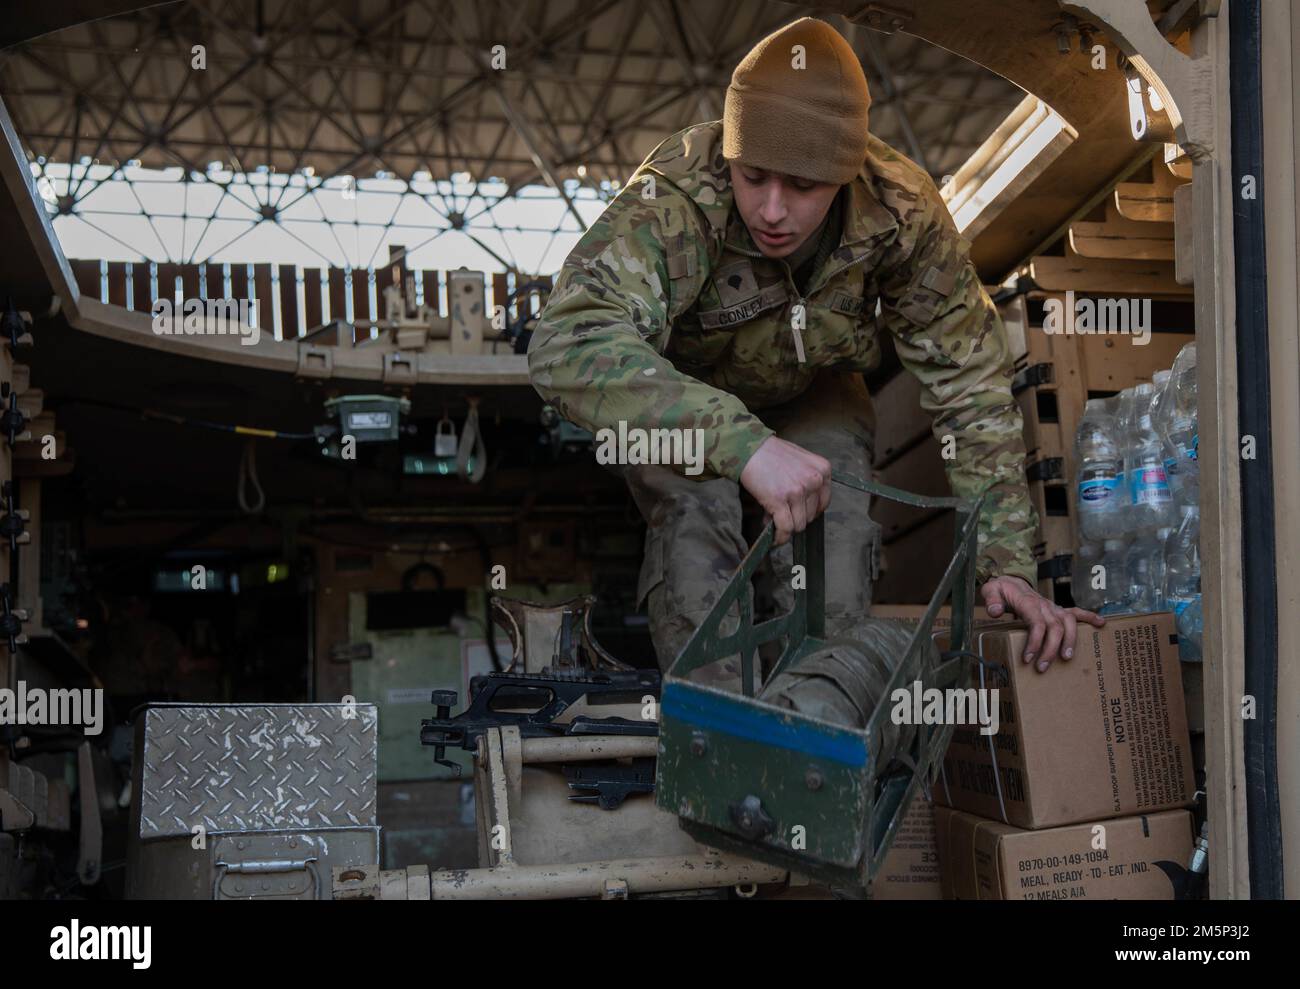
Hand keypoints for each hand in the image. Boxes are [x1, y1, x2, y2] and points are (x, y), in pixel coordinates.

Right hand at [738, 436, 831, 545]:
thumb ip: (807, 480)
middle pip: (811, 516)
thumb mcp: (800, 460)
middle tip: (781, 513)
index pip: (824, 502)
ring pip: (798, 525)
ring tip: (773, 518)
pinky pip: (785, 528)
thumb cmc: (771, 453)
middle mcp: (814, 480)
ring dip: (786, 527)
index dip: (809, 511)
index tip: (799, 513)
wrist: (748, 448)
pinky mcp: (780, 501)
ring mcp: (798, 491)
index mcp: (823, 470)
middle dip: (796, 517)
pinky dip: (780, 537)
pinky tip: (775, 537)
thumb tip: (801, 510)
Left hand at [980, 575, 1104, 672]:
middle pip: (1055, 627)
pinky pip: (1077, 612)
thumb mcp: (991, 590)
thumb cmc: (1001, 590)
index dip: (1035, 642)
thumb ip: (991, 600)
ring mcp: (1054, 607)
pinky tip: (1102, 625)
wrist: (1010, 581)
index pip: (1037, 623)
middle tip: (1042, 667)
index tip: (1027, 659)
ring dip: (1071, 640)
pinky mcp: (1059, 609)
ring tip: (1067, 658)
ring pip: (1069, 622)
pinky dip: (1091, 617)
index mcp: (1029, 603)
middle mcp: (1045, 605)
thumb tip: (995, 612)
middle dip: (1051, 649)